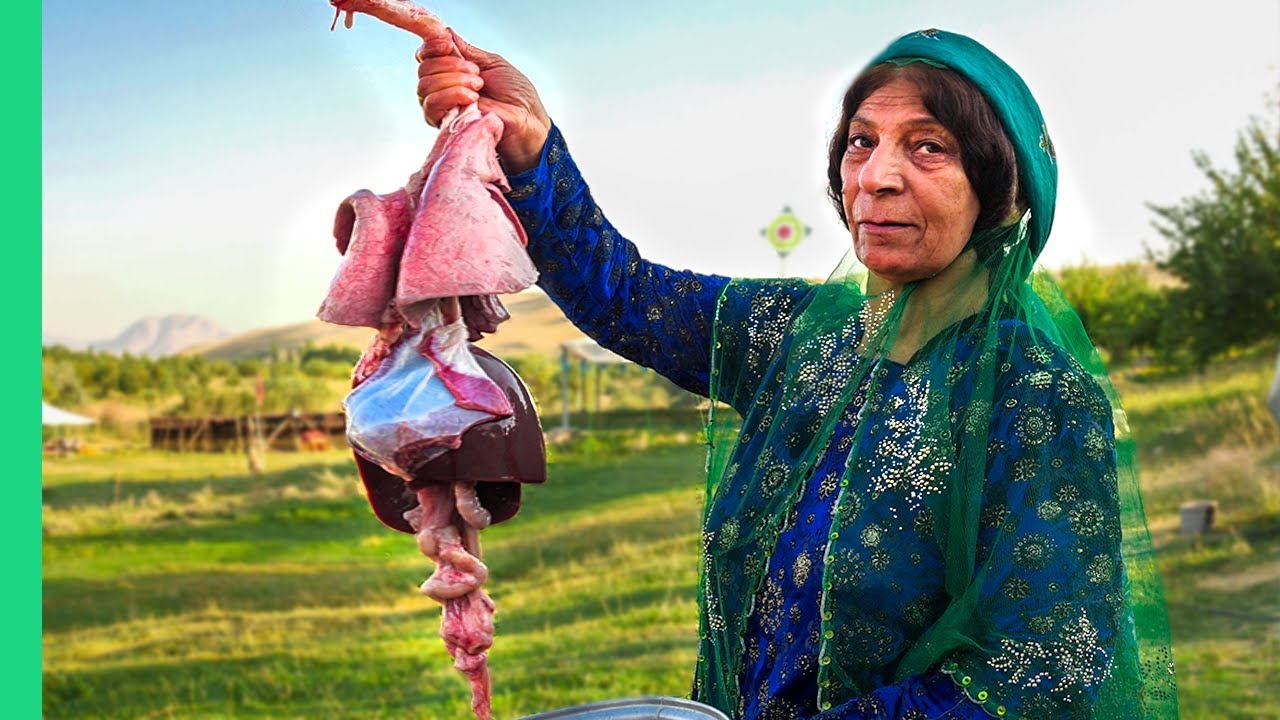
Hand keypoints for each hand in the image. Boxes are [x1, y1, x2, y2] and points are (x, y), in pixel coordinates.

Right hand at [416, 29, 551, 174]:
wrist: (525, 119)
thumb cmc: (515, 94)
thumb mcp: (492, 62)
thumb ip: (466, 49)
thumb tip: (444, 31)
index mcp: (452, 71)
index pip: (425, 55)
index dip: (431, 46)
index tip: (447, 43)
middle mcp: (442, 88)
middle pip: (424, 69)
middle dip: (450, 65)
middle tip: (476, 73)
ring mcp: (441, 106)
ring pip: (425, 86)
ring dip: (454, 80)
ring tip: (477, 86)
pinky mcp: (443, 123)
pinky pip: (431, 104)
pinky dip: (452, 95)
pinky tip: (472, 99)